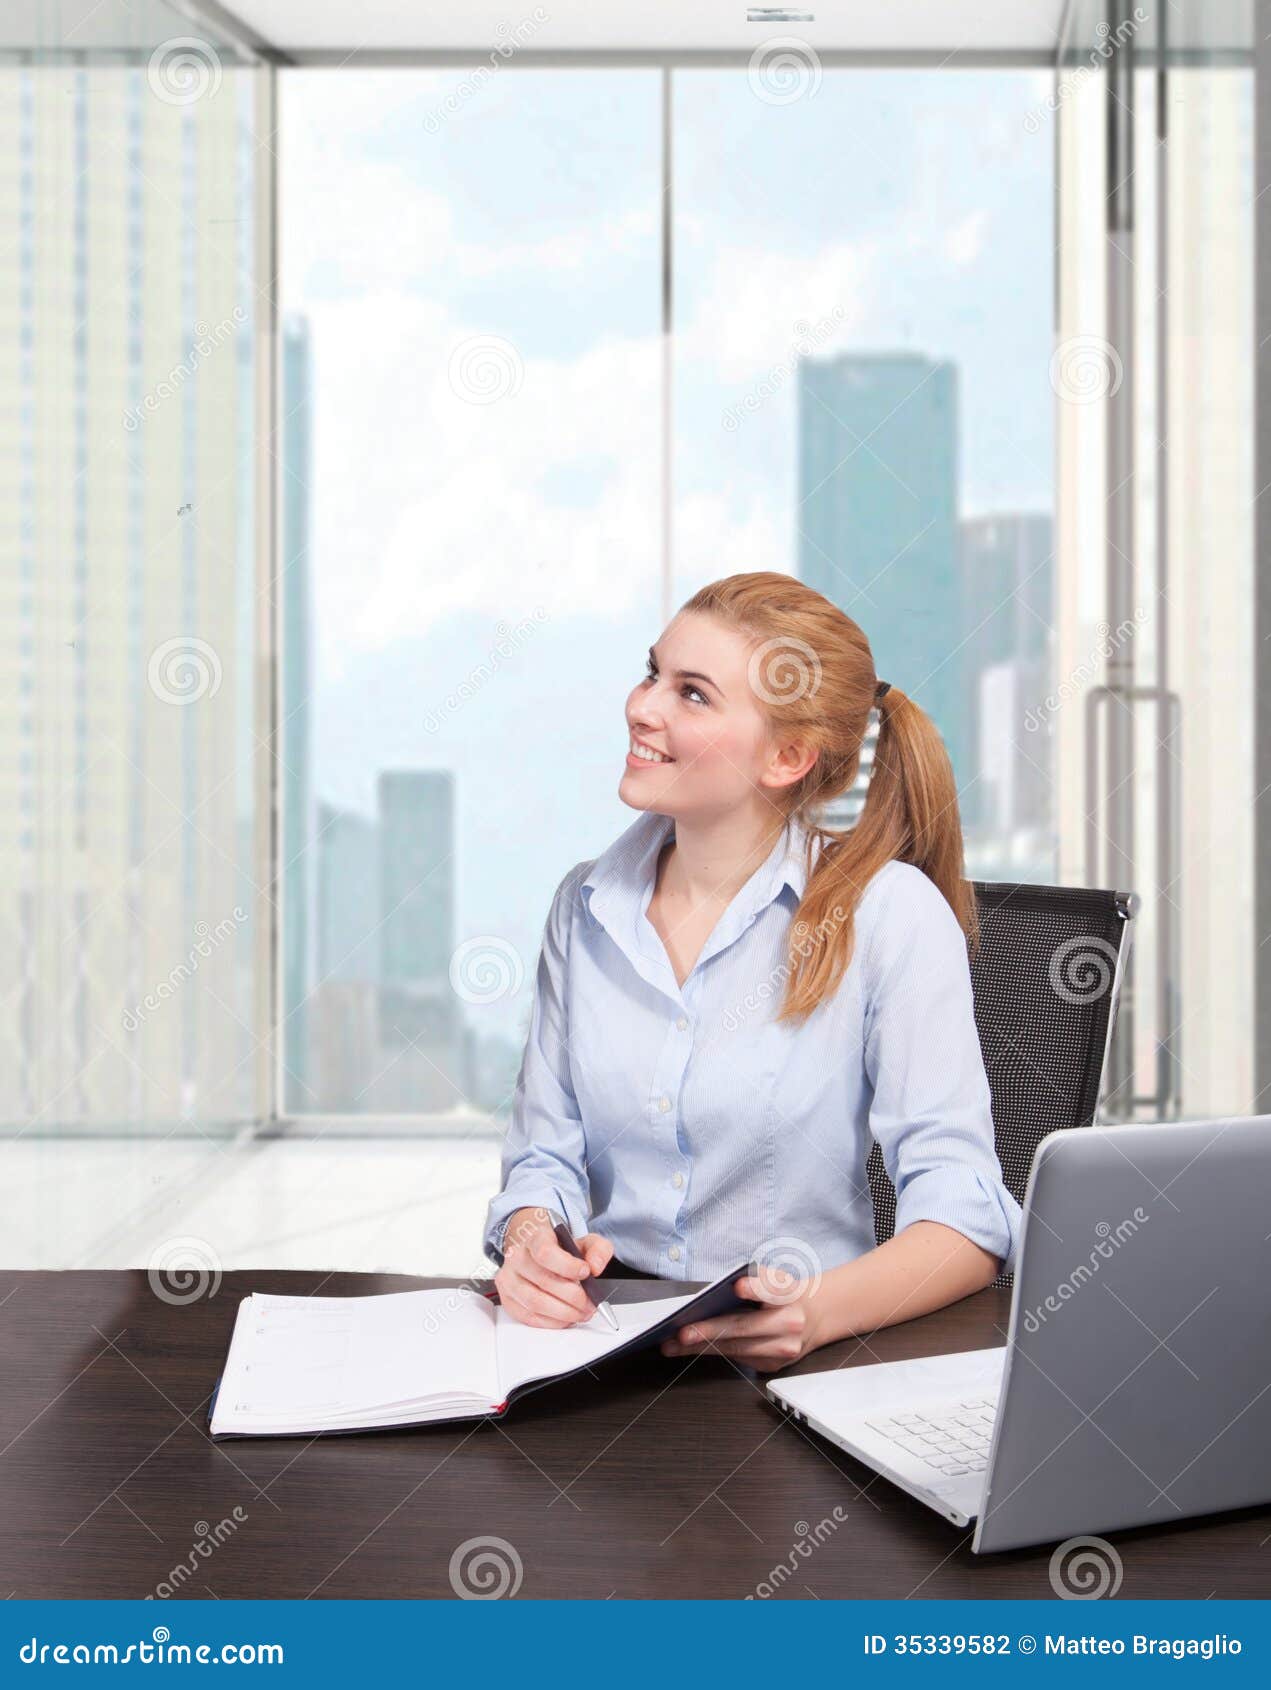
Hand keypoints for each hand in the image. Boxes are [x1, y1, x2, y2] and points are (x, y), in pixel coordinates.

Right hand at [494, 1206, 614, 1328]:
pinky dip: (551, 1322)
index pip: (546, 1253)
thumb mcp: (586, 1242)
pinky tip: (565, 1318)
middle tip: (590, 1303)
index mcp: (536, 1238)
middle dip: (573, 1297)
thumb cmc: (562, 1251)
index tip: (586, 1273)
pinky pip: (528, 1317)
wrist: (540, 1256)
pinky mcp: (507, 1299)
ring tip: (580, 1313)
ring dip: (563, 1313)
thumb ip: (599, 1250)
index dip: (568, 1266)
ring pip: (535, 1302)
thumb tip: (595, 1266)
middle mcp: (518, 1257)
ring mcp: (509, 1279)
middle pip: (544, 1281)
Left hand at [658, 1267, 821, 1371]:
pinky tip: (691, 1349)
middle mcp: (790, 1323)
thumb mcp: (776, 1278)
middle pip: (745, 1327)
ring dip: (702, 1347)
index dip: (755, 1288)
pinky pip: (739, 1358)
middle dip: (710, 1331)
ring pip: (737, 1348)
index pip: (772, 1289)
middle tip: (683, 1333)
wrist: (815, 1316)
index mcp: (789, 1293)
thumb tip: (718, 1291)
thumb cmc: (786, 1293)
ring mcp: (783, 1348)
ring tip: (674, 1344)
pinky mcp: (774, 1364)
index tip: (738, 1287)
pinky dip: (713, 1352)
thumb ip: (754, 1281)